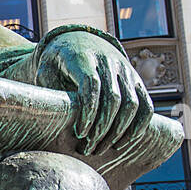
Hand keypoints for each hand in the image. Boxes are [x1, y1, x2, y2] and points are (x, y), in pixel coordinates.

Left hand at [35, 31, 152, 153]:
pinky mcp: (136, 80)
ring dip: (119, 132)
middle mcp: (109, 61)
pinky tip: (123, 142)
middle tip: (88, 149)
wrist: (80, 40)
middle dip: (102, 128)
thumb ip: (47, 88)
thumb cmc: (57, 62)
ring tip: (101, 149)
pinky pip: (146, 105)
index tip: (80, 133)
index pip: (92, 84)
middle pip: (114, 98)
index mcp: (84, 57)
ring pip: (132, 104)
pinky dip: (138, 126)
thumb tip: (50, 117)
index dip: (88, 111)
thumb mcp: (45, 69)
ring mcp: (125, 70)